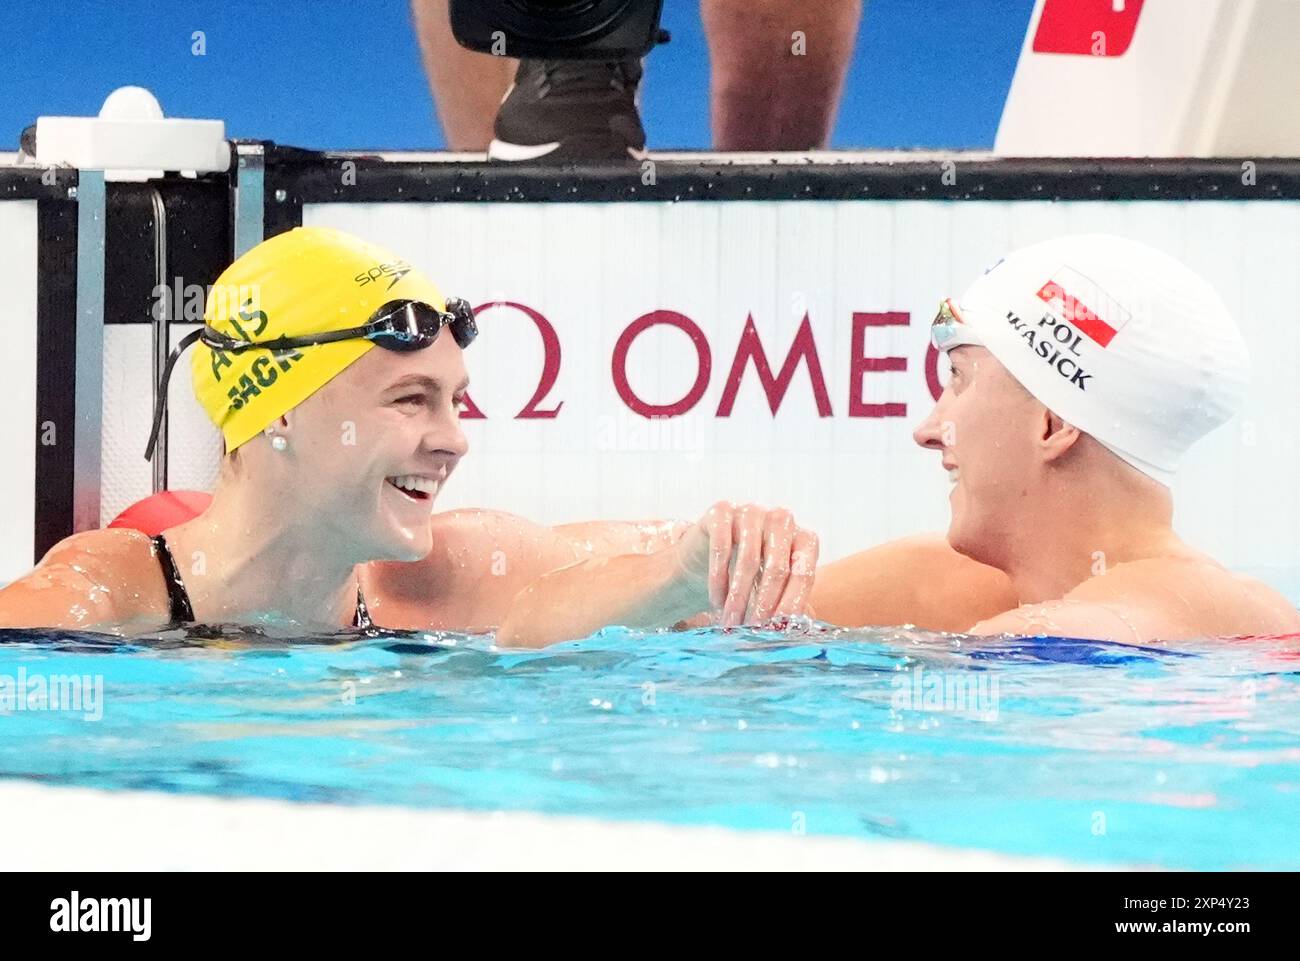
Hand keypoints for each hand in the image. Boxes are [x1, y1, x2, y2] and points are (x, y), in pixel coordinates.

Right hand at [672, 502, 818, 627]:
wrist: (710, 554)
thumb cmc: (753, 575)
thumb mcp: (776, 589)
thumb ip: (791, 604)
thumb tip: (799, 632)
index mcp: (804, 539)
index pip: (803, 574)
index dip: (790, 604)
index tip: (778, 631)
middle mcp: (782, 520)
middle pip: (777, 568)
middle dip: (764, 605)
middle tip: (752, 630)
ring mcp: (752, 511)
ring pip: (749, 560)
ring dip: (738, 597)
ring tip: (730, 622)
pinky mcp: (723, 511)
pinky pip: (721, 548)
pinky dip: (718, 580)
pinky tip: (716, 601)